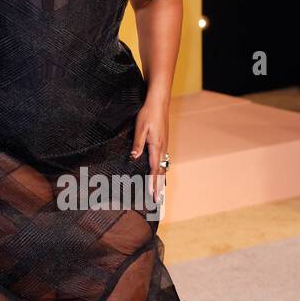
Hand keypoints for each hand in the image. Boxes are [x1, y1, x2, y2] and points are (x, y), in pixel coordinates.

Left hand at [131, 92, 169, 209]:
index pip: (155, 170)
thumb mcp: (140, 128)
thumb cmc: (148, 113)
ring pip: (163, 166)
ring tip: (158, 190)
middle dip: (159, 186)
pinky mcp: (163, 141)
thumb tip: (135, 158)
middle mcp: (162, 148)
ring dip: (160, 178)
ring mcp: (164, 145)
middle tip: (157, 199)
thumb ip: (138, 144)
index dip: (153, 184)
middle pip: (161, 171)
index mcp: (156, 147)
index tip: (153, 196)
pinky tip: (158, 171)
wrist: (159, 101)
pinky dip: (161, 169)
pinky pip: (163, 159)